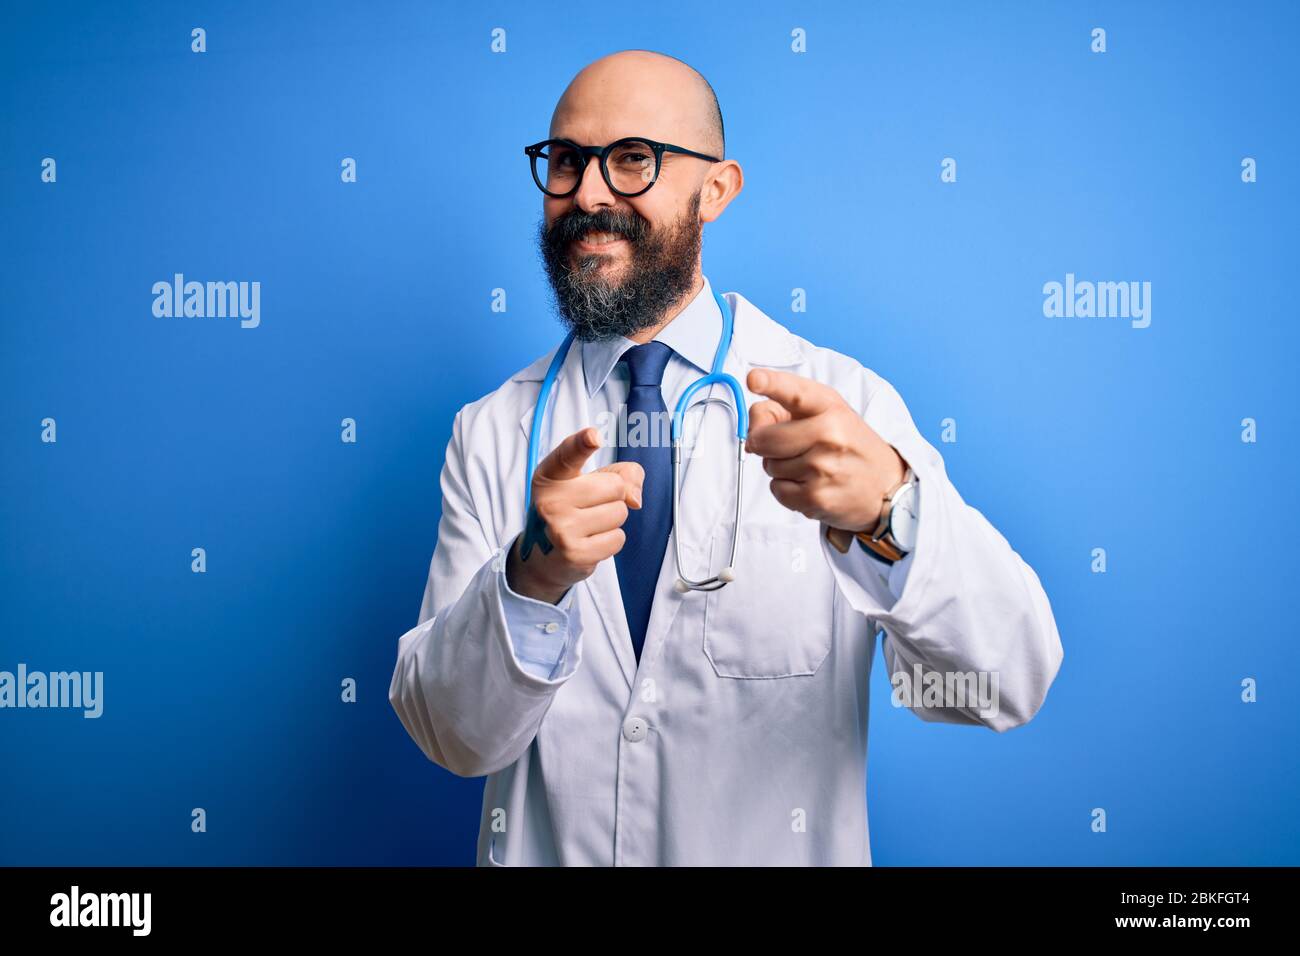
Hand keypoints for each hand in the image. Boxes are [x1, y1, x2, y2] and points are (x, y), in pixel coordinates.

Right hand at [506, 427, 643, 604]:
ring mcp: (561, 528)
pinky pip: (618, 538)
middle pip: (616, 486)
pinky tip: (591, 541)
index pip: (567, 455)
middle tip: (590, 507)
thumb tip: (634, 498)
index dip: (582, 443)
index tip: (593, 436)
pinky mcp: (575, 553)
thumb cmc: (570, 510)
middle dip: (613, 497)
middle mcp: (551, 500)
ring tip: (589, 525)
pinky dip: (611, 541)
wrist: (544, 557)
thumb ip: (620, 473)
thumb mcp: (587, 482)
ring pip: (620, 513)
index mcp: (551, 475)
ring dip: (612, 520)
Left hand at [745, 368, 906, 532]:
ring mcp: (823, 467)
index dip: (771, 384)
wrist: (887, 487)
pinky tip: (810, 484)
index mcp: (831, 407)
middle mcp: (829, 434)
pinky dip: (786, 489)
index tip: (754, 379)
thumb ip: (785, 409)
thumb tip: (752, 427)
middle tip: (785, 445)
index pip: (796, 392)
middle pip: (764, 437)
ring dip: (779, 467)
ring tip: (809, 466)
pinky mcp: (817, 497)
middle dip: (763, 443)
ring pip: (769, 465)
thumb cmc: (850, 445)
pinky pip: (777, 490)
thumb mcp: (828, 414)